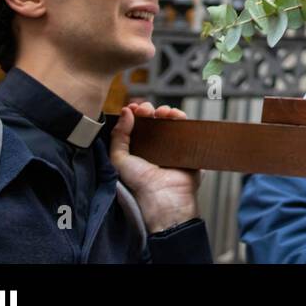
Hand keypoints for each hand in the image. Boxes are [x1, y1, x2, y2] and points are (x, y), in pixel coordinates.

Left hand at [110, 102, 200, 232]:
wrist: (165, 197)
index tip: (131, 109)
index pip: (135, 127)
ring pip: (168, 122)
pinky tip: (174, 114)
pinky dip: (180, 117)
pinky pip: (185, 128)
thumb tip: (126, 113)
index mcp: (137, 151)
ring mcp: (171, 147)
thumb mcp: (120, 159)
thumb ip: (118, 136)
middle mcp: (154, 148)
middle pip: (152, 122)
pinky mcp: (186, 147)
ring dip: (165, 111)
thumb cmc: (141, 184)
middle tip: (144, 109)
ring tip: (161, 111)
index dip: (133, 115)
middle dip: (148, 111)